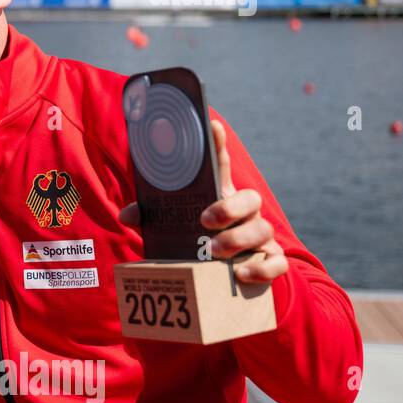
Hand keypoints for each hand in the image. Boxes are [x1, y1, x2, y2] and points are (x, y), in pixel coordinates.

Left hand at [119, 120, 288, 282]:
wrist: (221, 277)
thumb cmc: (195, 243)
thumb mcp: (171, 229)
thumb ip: (150, 218)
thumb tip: (126, 215)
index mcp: (219, 198)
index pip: (220, 166)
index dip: (217, 145)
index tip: (211, 125)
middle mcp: (244, 214)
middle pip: (251, 198)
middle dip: (229, 207)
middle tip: (205, 220)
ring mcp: (259, 237)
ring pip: (262, 230)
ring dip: (238, 240)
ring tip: (214, 252)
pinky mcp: (268, 261)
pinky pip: (276, 263)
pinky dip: (260, 269)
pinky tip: (239, 274)